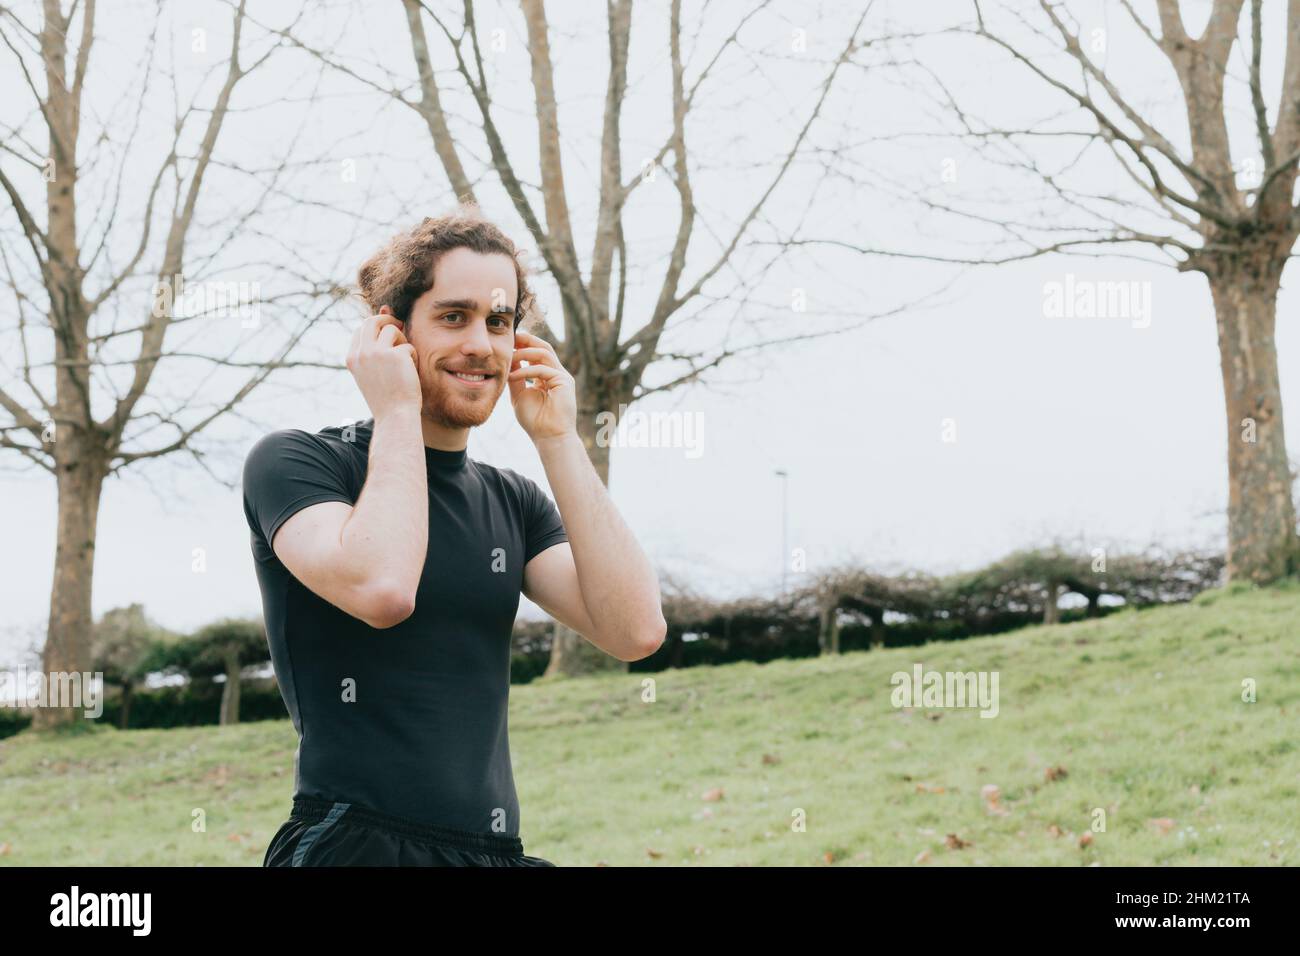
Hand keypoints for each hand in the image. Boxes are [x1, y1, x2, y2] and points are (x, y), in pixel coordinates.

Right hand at [347, 306, 421, 420]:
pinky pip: (408, 346)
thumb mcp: (374, 370)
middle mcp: (361, 353)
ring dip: (402, 341)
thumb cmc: (387, 397)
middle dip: (387, 319)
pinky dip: (413, 357)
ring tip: (406, 361)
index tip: (387, 329)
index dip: (376, 325)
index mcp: (352, 358)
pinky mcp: (395, 355)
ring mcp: (376, 352)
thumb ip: (375, 344)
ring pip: (392, 329)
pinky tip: (411, 374)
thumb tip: (385, 309)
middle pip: (372, 321)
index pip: (361, 329)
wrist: (395, 416)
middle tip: (400, 324)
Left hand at [508, 330, 576, 442]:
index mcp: (547, 376)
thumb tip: (508, 360)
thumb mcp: (519, 395)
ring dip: (524, 353)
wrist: (549, 437)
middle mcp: (557, 373)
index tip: (507, 343)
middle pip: (543, 348)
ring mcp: (562, 377)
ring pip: (544, 353)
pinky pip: (542, 369)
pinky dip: (525, 371)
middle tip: (510, 337)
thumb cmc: (535, 420)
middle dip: (526, 340)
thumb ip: (516, 377)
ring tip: (509, 356)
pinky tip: (512, 376)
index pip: (536, 354)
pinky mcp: (564, 382)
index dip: (523, 345)